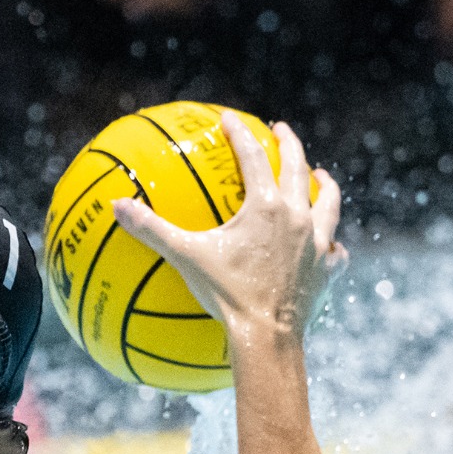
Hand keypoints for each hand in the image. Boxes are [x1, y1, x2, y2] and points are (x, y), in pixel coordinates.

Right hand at [112, 114, 346, 342]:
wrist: (268, 335)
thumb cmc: (227, 293)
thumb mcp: (185, 257)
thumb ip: (151, 229)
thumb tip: (116, 205)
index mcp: (265, 206)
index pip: (252, 156)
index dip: (239, 134)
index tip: (230, 118)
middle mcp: (298, 215)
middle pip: (297, 168)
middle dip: (289, 144)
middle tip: (280, 130)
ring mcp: (318, 242)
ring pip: (329, 202)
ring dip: (325, 185)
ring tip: (321, 176)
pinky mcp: (329, 269)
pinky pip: (335, 250)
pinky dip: (332, 244)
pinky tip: (329, 245)